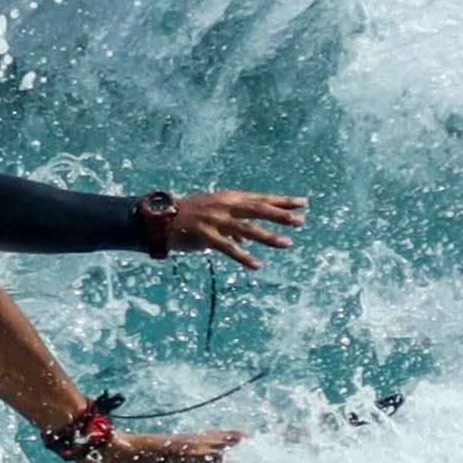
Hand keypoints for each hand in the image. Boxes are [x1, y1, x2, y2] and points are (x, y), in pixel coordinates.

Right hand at [141, 189, 306, 270]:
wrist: (160, 219)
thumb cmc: (188, 216)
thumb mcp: (213, 214)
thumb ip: (232, 226)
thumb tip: (246, 239)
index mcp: (228, 198)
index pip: (261, 198)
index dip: (282, 201)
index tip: (303, 203)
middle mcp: (224, 205)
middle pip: (258, 209)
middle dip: (281, 215)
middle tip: (301, 221)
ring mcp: (215, 219)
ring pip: (247, 228)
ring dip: (268, 236)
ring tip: (287, 243)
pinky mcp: (205, 235)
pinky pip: (228, 247)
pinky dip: (243, 256)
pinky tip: (257, 265)